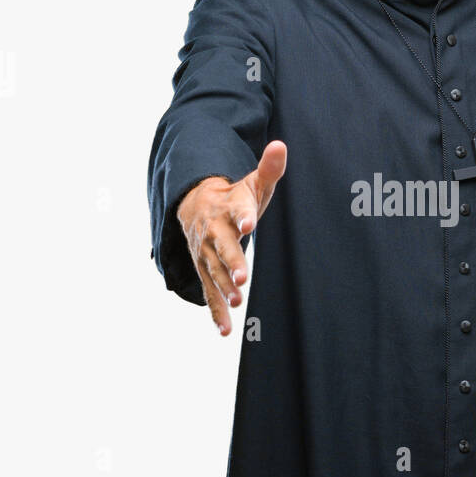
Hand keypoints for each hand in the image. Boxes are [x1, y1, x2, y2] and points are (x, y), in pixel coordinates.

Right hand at [176, 140, 286, 335]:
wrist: (195, 206)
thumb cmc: (234, 197)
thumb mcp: (253, 183)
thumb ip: (269, 168)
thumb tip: (280, 145)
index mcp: (230, 207)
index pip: (238, 211)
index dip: (244, 216)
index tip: (250, 223)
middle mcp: (215, 231)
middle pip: (224, 247)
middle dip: (231, 262)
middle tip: (242, 278)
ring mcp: (207, 253)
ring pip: (214, 272)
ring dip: (223, 288)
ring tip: (237, 302)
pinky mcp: (204, 270)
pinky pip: (209, 293)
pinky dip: (216, 312)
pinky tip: (225, 331)